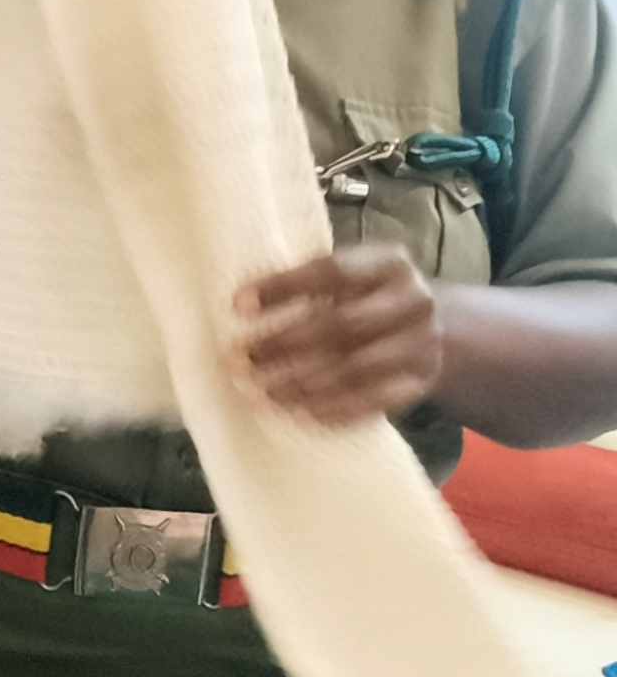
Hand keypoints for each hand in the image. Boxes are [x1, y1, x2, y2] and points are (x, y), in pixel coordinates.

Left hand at [239, 245, 445, 426]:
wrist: (440, 326)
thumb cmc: (370, 297)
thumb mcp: (351, 276)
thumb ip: (308, 282)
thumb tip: (242, 303)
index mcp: (391, 264)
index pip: (333, 272)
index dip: (283, 288)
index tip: (238, 307)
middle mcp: (414, 302)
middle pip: (343, 325)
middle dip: (285, 343)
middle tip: (242, 358)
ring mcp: (423, 344)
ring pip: (357, 368)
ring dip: (302, 382)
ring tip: (261, 388)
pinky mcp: (421, 381)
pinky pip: (376, 400)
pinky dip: (334, 408)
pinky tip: (298, 412)